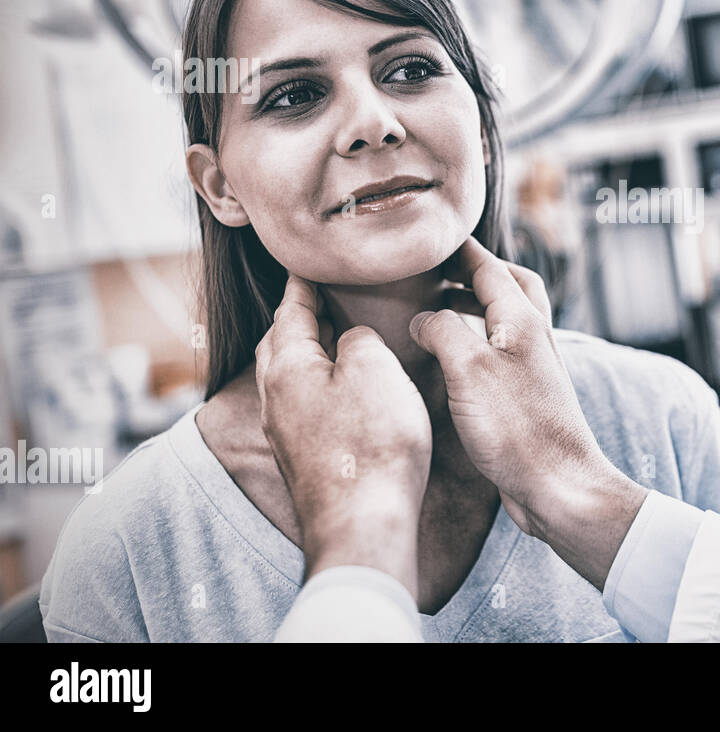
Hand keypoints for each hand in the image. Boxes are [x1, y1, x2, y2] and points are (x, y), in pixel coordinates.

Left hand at [256, 274, 431, 597]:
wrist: (363, 524)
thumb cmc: (371, 445)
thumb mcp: (375, 369)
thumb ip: (359, 340)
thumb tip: (351, 340)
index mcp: (286, 367)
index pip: (290, 311)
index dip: (303, 284)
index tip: (307, 264)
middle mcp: (275, 399)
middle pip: (279, 345)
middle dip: (295, 319)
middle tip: (316, 298)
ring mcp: (285, 434)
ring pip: (287, 378)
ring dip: (305, 354)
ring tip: (330, 339)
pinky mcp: (304, 460)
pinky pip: (302, 407)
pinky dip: (316, 385)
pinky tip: (339, 392)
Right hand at [411, 237, 646, 588]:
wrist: (558, 486)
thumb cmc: (517, 428)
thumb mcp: (468, 369)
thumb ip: (442, 331)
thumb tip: (422, 317)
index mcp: (523, 321)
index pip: (490, 267)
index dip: (460, 250)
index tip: (431, 237)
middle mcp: (533, 339)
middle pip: (512, 286)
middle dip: (478, 272)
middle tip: (441, 271)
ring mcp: (533, 369)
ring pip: (507, 320)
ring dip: (476, 307)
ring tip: (438, 310)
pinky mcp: (527, 398)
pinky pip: (501, 354)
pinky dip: (478, 343)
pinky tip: (453, 361)